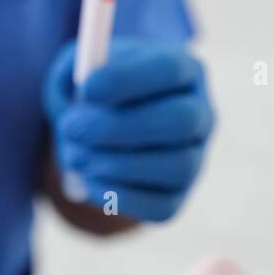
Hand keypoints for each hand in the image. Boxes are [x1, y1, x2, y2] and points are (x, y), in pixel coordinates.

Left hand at [44, 38, 213, 222]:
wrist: (105, 128)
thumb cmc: (98, 90)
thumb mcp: (82, 67)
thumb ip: (73, 72)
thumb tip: (73, 99)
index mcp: (184, 69)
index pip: (170, 70)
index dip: (128, 80)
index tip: (87, 89)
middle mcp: (201, 113)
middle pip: (181, 120)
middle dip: (119, 127)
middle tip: (72, 127)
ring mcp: (196, 158)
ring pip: (176, 166)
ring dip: (116, 163)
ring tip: (74, 153)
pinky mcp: (179, 196)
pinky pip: (161, 206)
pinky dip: (118, 195)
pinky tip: (87, 178)